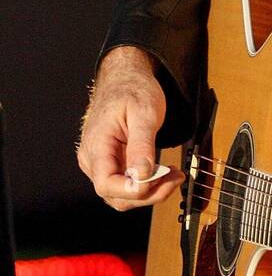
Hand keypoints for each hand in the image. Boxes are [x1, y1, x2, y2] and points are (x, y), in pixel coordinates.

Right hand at [77, 46, 185, 211]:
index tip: (159, 180)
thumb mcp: (145, 113)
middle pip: (115, 196)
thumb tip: (142, 174)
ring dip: (149, 192)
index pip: (106, 184)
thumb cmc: (132, 90)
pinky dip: (146, 185)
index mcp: (97, 145)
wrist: (126, 79)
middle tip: (175, 178)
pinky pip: (125, 185)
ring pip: (121, 196)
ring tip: (172, 176)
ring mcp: (100, 163)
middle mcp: (93, 159)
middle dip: (148, 193)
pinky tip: (162, 174)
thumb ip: (142, 145)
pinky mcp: (110, 164)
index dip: (133, 190)